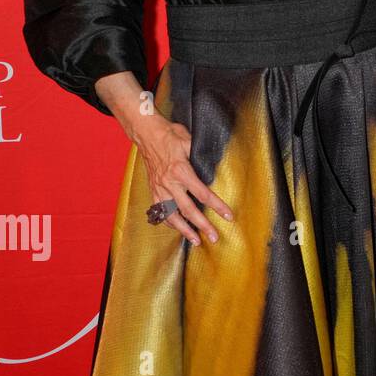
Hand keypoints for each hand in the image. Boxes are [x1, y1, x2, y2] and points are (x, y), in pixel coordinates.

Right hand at [133, 114, 233, 246]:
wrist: (147, 134)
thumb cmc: (170, 135)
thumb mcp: (189, 141)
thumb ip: (201, 156)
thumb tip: (215, 165)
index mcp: (181, 171)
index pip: (203, 194)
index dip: (217, 206)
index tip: (228, 216)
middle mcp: (170, 183)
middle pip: (188, 210)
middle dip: (202, 225)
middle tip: (214, 237)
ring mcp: (159, 188)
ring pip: (172, 215)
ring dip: (184, 230)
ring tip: (196, 241)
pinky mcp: (153, 190)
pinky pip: (161, 211)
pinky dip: (170, 222)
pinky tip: (178, 228)